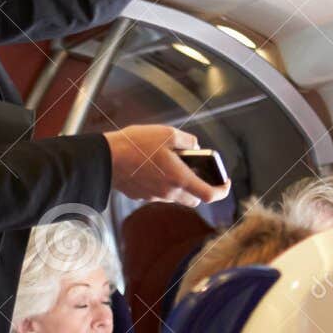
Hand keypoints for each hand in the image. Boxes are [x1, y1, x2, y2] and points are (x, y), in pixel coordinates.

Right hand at [105, 124, 230, 206]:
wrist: (106, 158)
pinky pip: (158, 193)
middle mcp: (169, 192)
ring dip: (179, 185)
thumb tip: (195, 145)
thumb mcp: (167, 133)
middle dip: (200, 189)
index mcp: (180, 179)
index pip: (210, 195)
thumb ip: (187, 141)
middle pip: (193, 199)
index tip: (225, 183)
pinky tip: (153, 168)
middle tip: (198, 173)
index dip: (222, 191)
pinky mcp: (141, 195)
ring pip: (175, 197)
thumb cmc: (136, 145)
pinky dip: (162, 184)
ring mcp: (154, 196)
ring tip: (171, 165)